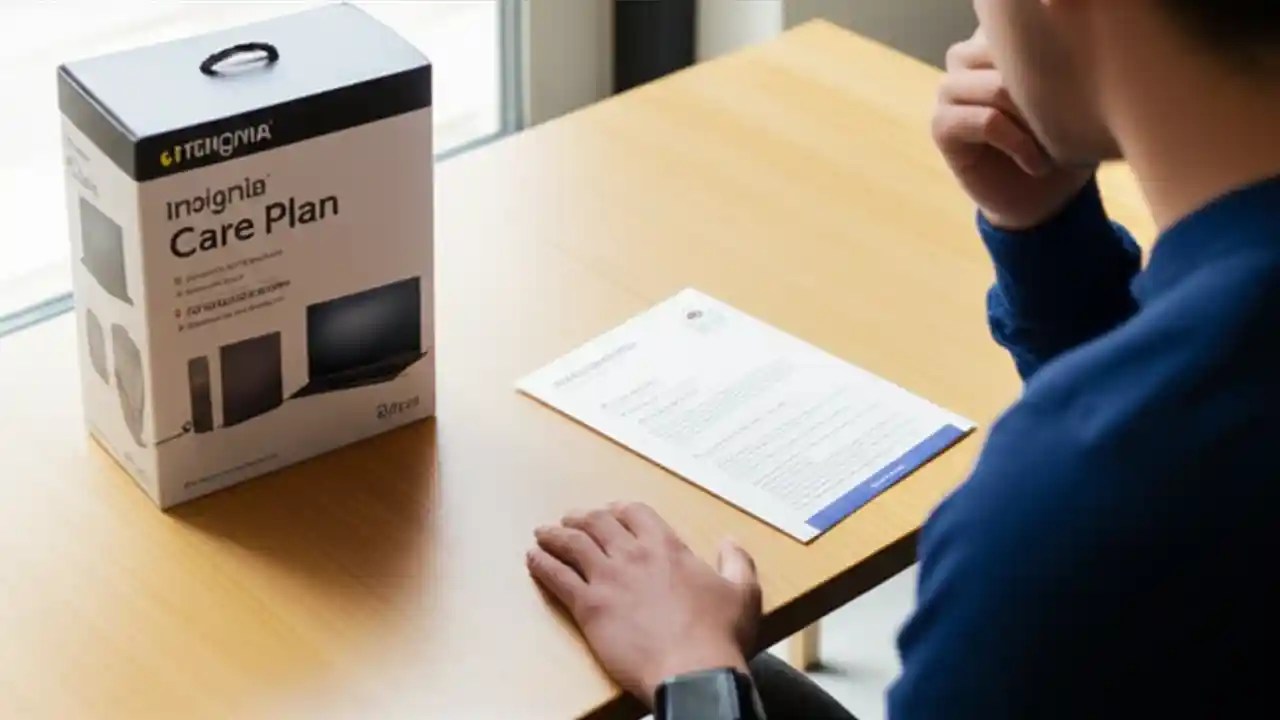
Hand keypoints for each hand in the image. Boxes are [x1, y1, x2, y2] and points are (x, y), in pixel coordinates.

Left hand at [527, 502, 761, 706]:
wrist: (693, 672)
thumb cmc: (720, 636)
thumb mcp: (743, 593)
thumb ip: (737, 562)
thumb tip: (731, 541)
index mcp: (667, 547)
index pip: (635, 512)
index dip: (619, 509)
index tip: (610, 511)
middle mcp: (633, 555)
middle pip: (598, 522)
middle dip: (581, 517)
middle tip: (570, 519)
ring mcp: (608, 579)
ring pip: (573, 544)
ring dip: (555, 535)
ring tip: (543, 533)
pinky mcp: (589, 607)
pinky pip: (557, 577)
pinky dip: (542, 564)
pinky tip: (532, 559)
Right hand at [933, 29, 1094, 229]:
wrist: (1042, 197)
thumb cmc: (1064, 138)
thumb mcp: (1077, 94)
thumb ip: (1067, 59)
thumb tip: (1074, 29)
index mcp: (996, 40)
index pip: (1012, 22)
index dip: (1043, 45)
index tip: (1069, 83)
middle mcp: (966, 59)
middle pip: (1005, 51)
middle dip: (1042, 86)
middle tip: (1064, 119)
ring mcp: (949, 91)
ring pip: (995, 86)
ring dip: (1030, 117)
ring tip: (1051, 143)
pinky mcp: (941, 126)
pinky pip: (985, 121)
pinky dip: (1017, 142)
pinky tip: (1036, 162)